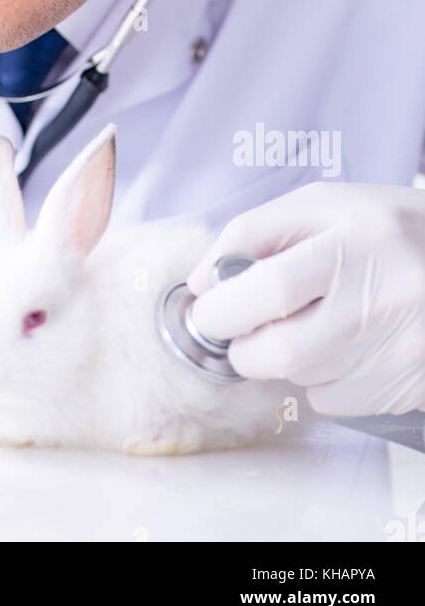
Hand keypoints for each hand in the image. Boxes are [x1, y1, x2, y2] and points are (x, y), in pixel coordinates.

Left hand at [185, 180, 424, 414]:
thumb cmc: (382, 228)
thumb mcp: (323, 204)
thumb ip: (254, 232)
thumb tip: (201, 283)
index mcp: (358, 237)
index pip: (272, 287)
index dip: (224, 308)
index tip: (206, 311)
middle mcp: (386, 296)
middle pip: (284, 351)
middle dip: (245, 348)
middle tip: (243, 330)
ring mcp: (402, 348)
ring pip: (304, 378)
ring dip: (285, 358)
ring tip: (309, 323)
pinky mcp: (409, 384)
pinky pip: (333, 400)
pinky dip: (319, 379)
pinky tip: (342, 345)